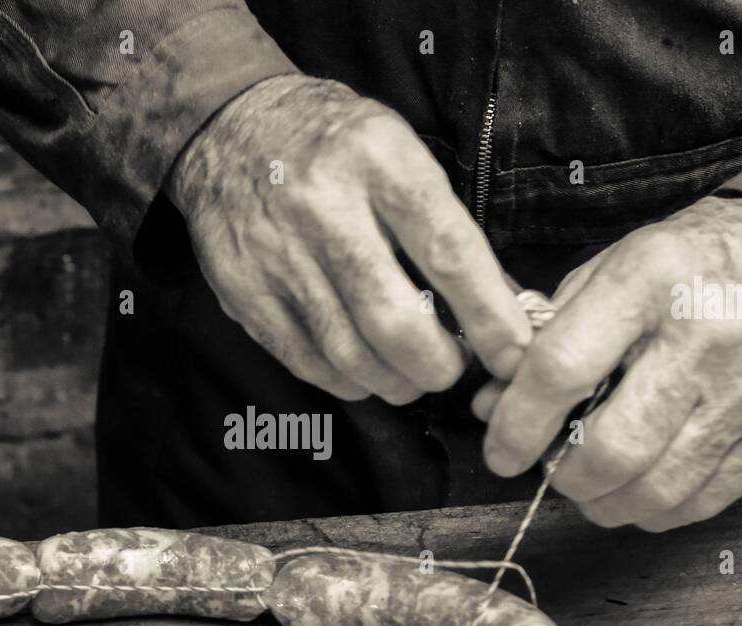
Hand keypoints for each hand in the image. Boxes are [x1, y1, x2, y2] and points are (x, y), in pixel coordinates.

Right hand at [167, 75, 530, 404]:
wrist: (228, 129)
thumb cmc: (333, 145)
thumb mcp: (399, 150)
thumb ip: (444, 224)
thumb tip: (500, 306)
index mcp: (378, 160)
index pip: (447, 252)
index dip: (488, 316)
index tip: (513, 353)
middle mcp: (323, 207)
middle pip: (394, 320)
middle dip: (438, 364)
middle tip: (453, 367)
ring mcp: (277, 256)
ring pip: (351, 355)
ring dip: (396, 381)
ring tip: (413, 373)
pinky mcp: (245, 292)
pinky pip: (308, 362)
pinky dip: (348, 380)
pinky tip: (364, 368)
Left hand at [474, 196, 741, 530]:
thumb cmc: (685, 265)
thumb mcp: (608, 270)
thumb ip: (545, 338)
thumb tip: (491, 407)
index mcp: (648, 279)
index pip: (562, 370)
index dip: (518, 424)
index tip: (501, 452)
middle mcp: (707, 335)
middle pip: (611, 447)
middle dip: (563, 475)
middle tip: (551, 469)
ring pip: (655, 490)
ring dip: (604, 501)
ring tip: (590, 482)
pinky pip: (701, 502)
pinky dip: (653, 509)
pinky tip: (637, 487)